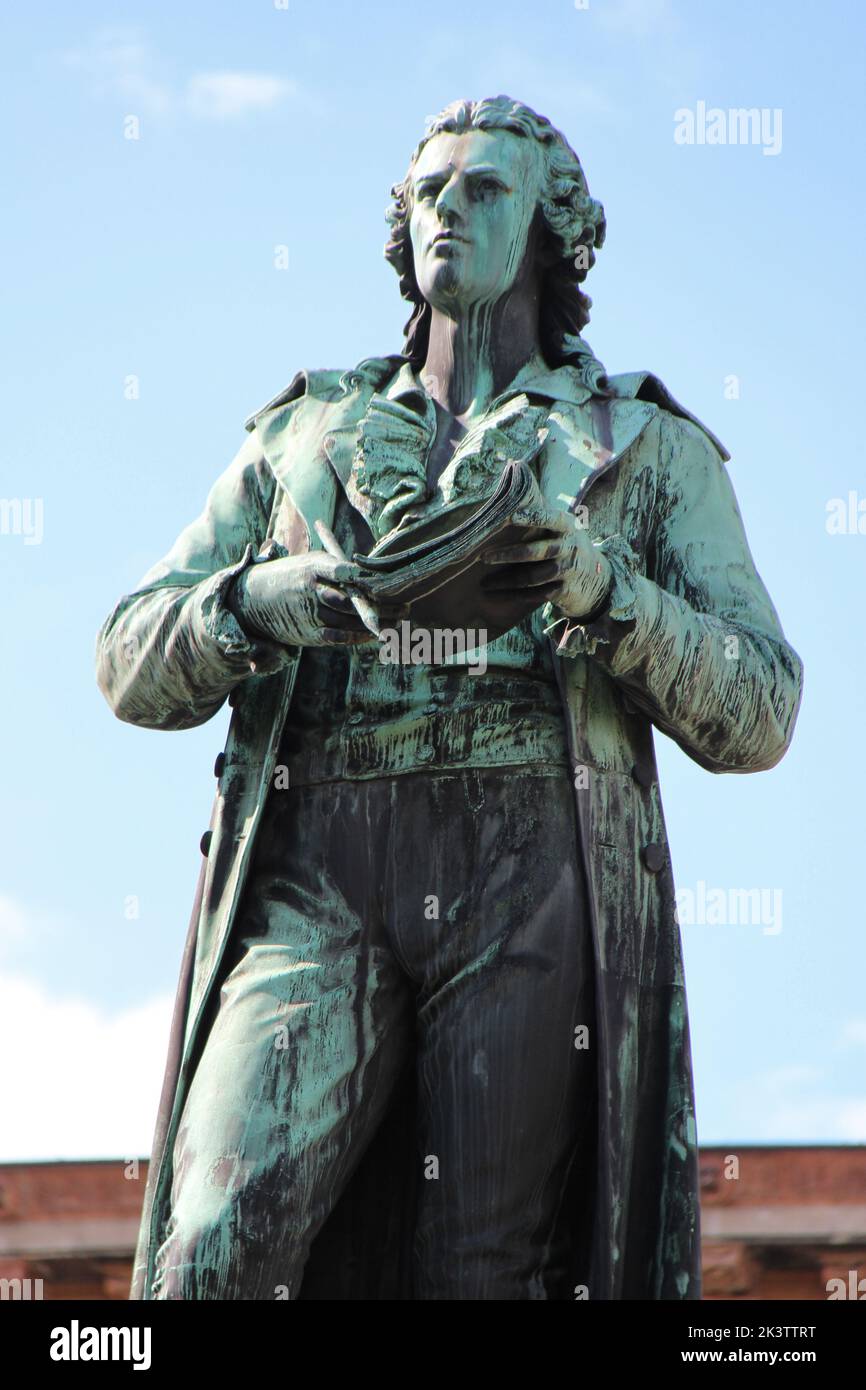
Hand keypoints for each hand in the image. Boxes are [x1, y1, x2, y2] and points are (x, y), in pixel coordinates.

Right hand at [229, 552, 403, 647]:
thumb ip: (338, 569)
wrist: (254, 599)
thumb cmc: (292, 576)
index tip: (389, 583)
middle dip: (382, 605)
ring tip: (400, 621)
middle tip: (407, 606)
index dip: (366, 579)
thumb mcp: (310, 562)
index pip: (343, 571)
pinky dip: (360, 636)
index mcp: (312, 566)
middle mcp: (311, 590)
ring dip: (378, 623)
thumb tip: (372, 575)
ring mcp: (309, 614)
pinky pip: (340, 637)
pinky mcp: (309, 633)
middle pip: (353, 600)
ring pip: (350, 621)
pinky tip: (378, 634)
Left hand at [480, 500, 612, 621]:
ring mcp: (567, 570)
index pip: (550, 519)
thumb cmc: (566, 545)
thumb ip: (542, 515)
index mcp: (567, 526)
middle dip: (507, 555)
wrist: (595, 577)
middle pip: (536, 551)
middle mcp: (569, 547)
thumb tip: (508, 496)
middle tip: (483, 557)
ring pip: (531, 577)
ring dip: (505, 581)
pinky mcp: (563, 591)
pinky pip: (534, 594)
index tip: (511, 517)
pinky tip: (496, 595)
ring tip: (484, 583)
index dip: (532, 517)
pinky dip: (514, 595)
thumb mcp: (563, 527)